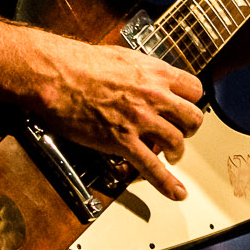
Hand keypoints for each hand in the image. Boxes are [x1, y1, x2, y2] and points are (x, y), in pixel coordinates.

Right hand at [34, 36, 204, 200]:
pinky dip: (167, 183)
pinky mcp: (123, 141)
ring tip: (171, 155)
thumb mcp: (122, 57)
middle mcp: (154, 96)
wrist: (56, 75)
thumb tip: (146, 77)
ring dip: (177, 151)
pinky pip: (152, 167)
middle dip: (188, 128)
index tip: (185, 108)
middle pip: (192, 118)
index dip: (191, 102)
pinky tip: (176, 192)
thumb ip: (142, 71)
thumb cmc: (80, 63)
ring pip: (177, 142)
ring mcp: (140, 120)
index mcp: (155, 73)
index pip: (194, 89)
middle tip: (180, 132)